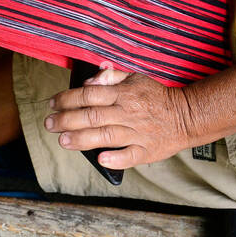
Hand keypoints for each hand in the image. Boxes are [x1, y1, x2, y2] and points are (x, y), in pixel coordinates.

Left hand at [44, 64, 195, 169]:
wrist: (186, 116)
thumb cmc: (156, 96)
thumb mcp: (135, 77)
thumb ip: (111, 77)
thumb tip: (89, 82)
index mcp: (124, 93)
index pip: (89, 95)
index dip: (68, 99)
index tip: (52, 103)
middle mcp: (128, 113)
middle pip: (92, 116)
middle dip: (66, 120)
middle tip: (49, 124)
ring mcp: (138, 133)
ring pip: (105, 136)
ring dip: (81, 139)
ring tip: (62, 141)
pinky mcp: (147, 151)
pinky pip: (129, 156)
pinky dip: (115, 158)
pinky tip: (100, 159)